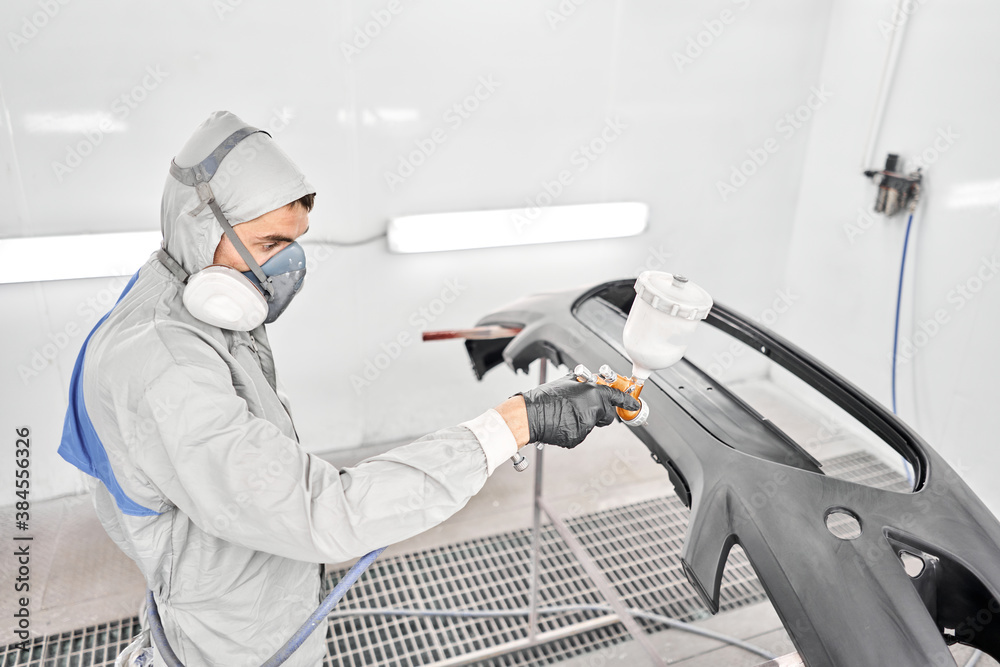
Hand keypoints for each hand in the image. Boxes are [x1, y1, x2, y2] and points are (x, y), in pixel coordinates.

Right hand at [516, 373, 640, 448]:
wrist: (532, 415)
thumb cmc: (546, 397)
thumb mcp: (568, 381)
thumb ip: (585, 383)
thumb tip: (594, 382)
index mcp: (593, 392)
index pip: (618, 397)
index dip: (628, 402)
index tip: (634, 405)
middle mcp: (593, 409)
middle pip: (608, 416)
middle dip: (601, 413)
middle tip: (586, 409)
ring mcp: (586, 426)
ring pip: (592, 425)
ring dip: (583, 420)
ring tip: (565, 414)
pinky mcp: (578, 438)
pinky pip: (580, 434)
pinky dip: (573, 429)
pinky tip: (561, 423)